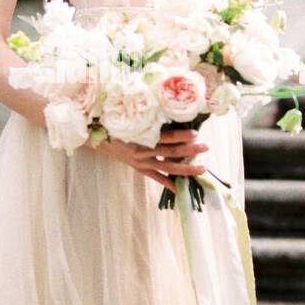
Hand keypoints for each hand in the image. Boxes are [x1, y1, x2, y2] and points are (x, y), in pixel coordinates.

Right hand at [93, 127, 208, 192]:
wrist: (98, 138)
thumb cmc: (116, 125)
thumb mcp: (131, 120)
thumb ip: (149, 121)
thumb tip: (172, 115)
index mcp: (141, 138)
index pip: (165, 137)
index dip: (181, 136)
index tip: (195, 133)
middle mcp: (143, 152)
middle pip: (171, 152)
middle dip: (190, 150)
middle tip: (206, 147)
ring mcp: (142, 163)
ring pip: (168, 168)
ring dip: (186, 169)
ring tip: (202, 168)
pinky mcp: (140, 169)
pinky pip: (157, 178)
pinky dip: (169, 184)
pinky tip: (180, 188)